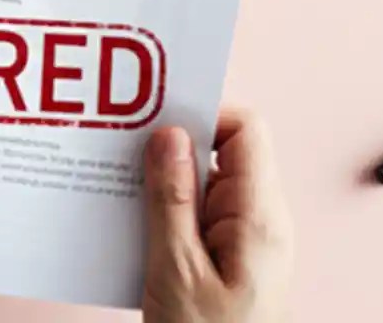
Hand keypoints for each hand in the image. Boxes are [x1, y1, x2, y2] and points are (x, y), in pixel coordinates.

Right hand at [142, 108, 292, 322]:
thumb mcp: (176, 270)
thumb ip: (172, 198)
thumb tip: (169, 135)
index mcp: (259, 218)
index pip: (245, 130)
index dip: (203, 112)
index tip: (155, 115)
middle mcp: (260, 221)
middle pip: (222, 151)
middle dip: (172, 146)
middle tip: (124, 148)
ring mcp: (245, 239)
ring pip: (204, 183)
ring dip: (163, 183)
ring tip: (122, 192)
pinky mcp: (228, 256)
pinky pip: (198, 213)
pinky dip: (165, 210)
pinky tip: (133, 224)